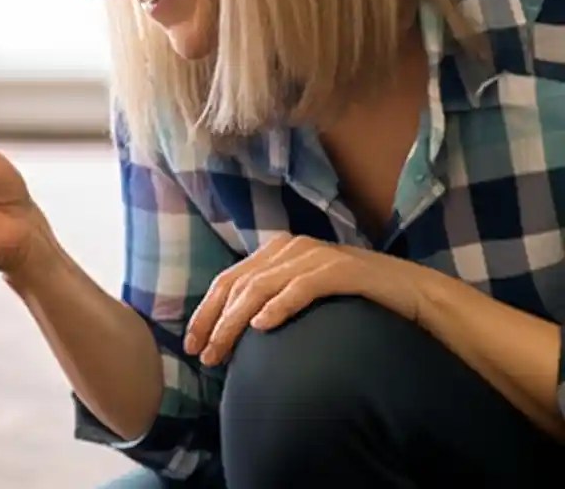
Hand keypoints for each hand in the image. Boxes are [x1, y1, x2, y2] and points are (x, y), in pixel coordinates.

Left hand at [184, 233, 422, 365]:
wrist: (412, 293)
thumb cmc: (354, 300)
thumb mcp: (304, 294)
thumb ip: (271, 300)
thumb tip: (231, 332)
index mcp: (277, 252)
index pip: (228, 280)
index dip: (206, 312)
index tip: (192, 345)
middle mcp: (291, 248)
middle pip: (238, 285)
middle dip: (215, 322)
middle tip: (203, 356)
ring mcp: (316, 256)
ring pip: (262, 287)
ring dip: (236, 321)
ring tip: (223, 349)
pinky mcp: (342, 270)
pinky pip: (302, 287)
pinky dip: (279, 306)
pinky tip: (263, 327)